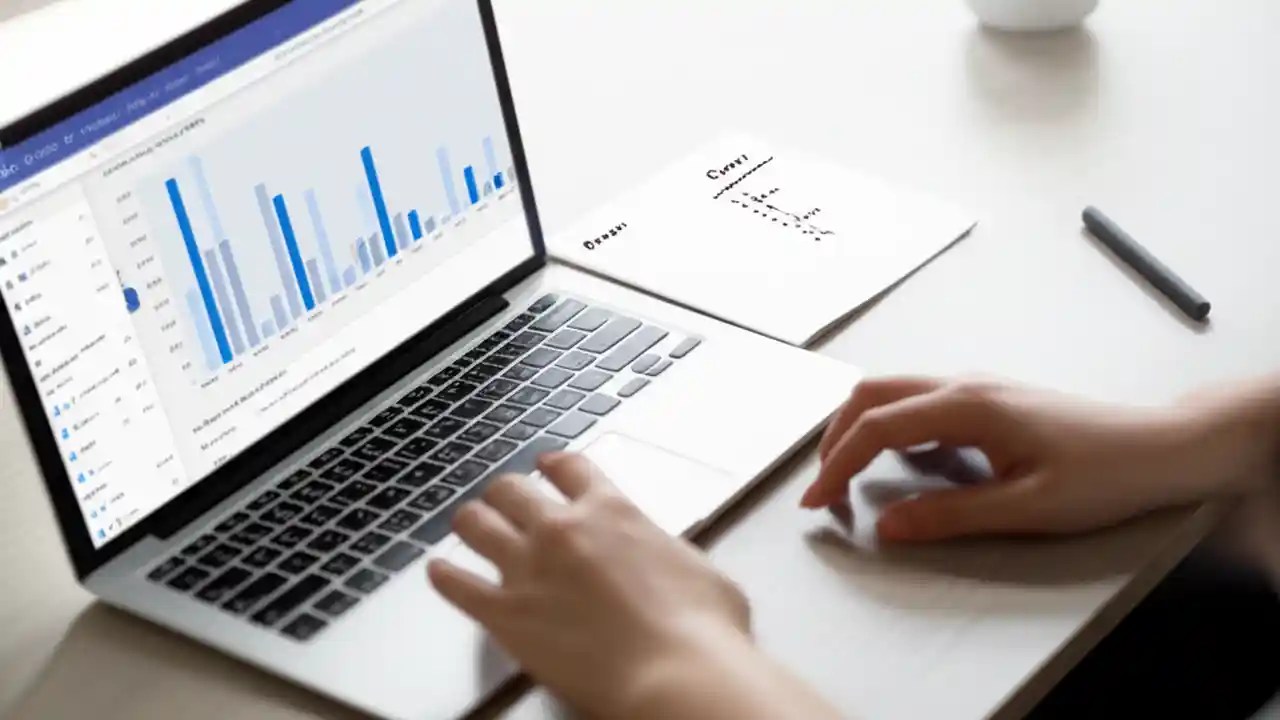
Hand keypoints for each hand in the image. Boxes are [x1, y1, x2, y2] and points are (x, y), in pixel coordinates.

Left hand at [426, 453, 751, 717]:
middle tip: (504, 500)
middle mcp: (563, 530)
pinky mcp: (504, 614)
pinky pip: (457, 584)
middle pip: (513, 489)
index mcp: (613, 511)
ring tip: (468, 524)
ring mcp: (529, 569)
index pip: (570, 468)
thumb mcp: (699, 570)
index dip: (553, 464)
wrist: (677, 673)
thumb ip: (667, 553)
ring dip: (472, 521)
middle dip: (507, 493)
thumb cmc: (701, 631)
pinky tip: (437, 572)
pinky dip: (443, 576)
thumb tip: (668, 562)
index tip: (545, 465)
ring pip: (477, 524)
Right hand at [802, 376, 1278, 541]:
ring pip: (891, 393)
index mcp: (966, 405)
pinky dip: (886, 429)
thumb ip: (950, 516)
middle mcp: (963, 385)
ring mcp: (974, 388)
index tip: (815, 504)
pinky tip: (895, 464)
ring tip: (847, 479)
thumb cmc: (1102, 476)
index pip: (876, 426)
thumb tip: (884, 526)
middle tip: (824, 490)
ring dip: (857, 430)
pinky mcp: (986, 400)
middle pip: (871, 394)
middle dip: (835, 439)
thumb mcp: (1027, 508)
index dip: (837, 464)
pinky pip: (916, 403)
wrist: (1159, 447)